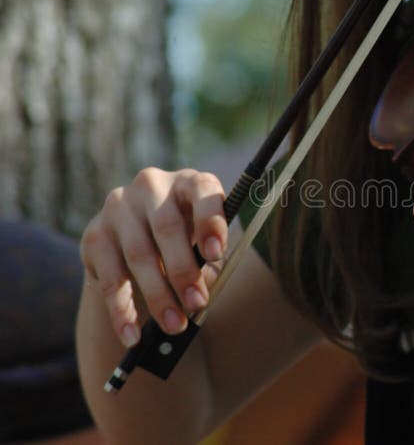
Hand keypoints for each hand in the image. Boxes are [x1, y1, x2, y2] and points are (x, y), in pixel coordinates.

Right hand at [80, 168, 226, 347]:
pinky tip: (133, 334)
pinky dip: (122, 310)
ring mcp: (118, 206)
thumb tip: (198, 294)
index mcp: (189, 182)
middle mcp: (152, 185)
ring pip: (139, 255)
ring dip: (158, 295)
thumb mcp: (204, 243)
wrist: (144, 244)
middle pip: (168, 228)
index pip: (203, 191)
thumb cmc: (189, 243)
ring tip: (174, 325)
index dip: (210, 221)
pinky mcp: (94, 234)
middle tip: (197, 304)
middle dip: (183, 272)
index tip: (215, 255)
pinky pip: (110, 277)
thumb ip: (208, 261)